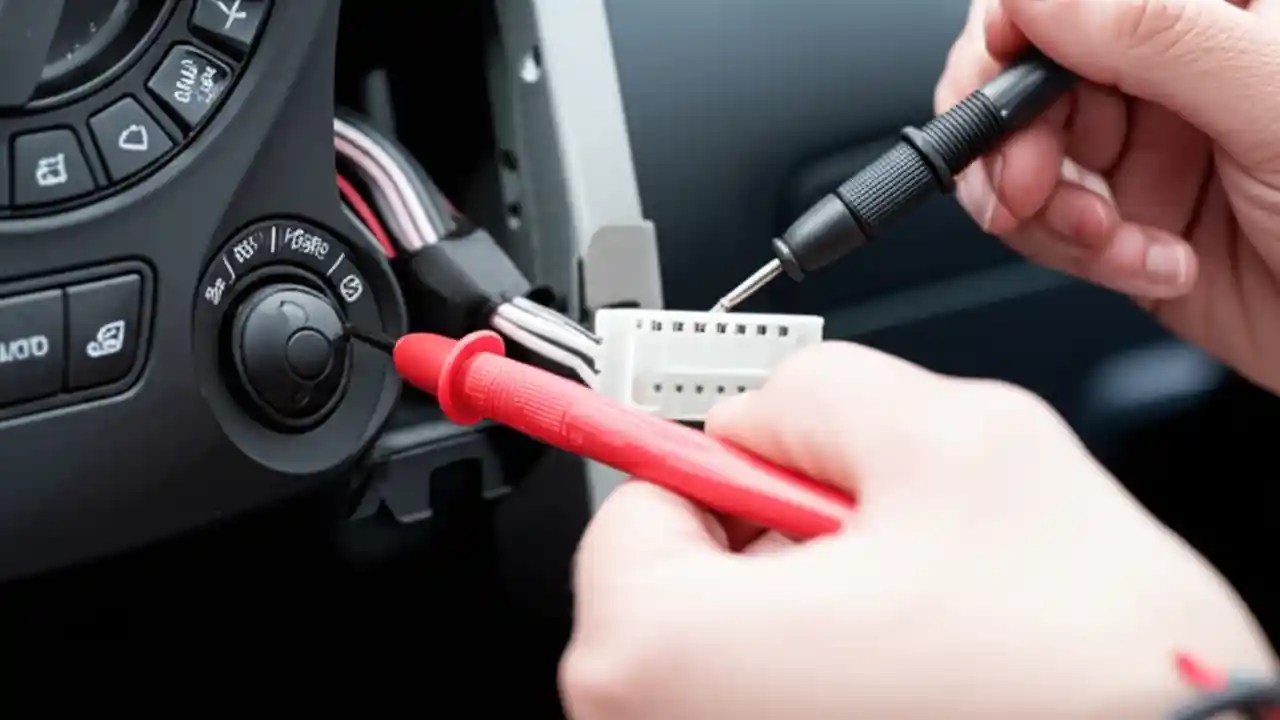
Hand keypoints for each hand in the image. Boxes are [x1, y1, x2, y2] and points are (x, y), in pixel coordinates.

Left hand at [560, 343, 1274, 718]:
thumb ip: (824, 390)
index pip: (636, 505)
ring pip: (745, 649)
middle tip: (891, 546)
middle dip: (782, 539)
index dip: (727, 465)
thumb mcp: (957, 443)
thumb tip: (771, 410)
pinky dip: (843, 673)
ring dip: (827, 609)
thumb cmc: (1088, 679)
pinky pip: (782, 701)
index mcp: (664, 654)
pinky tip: (934, 671)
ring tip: (936, 621)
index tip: (775, 466)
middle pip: (685, 585)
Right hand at [936, 0, 1279, 392]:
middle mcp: (1172, 68)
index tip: (1000, 77)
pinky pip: (1051, 226)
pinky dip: (1079, 254)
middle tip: (1026, 187)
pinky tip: (1150, 265)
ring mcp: (1148, 145)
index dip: (1015, 29)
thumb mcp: (1273, 101)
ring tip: (1107, 240)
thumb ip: (1153, 32)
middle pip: (1026, 72)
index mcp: (1218, 10)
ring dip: (1046, 210)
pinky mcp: (1130, 221)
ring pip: (1022, 154)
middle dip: (1012, 137)